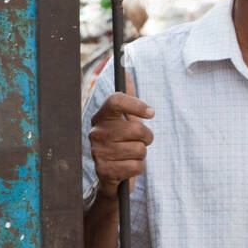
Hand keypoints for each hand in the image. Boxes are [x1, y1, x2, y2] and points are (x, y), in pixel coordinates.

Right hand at [89, 78, 153, 198]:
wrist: (111, 176)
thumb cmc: (122, 143)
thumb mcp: (125, 120)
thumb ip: (127, 97)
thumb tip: (127, 72)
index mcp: (102, 117)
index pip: (116, 100)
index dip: (136, 104)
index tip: (152, 113)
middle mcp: (96, 132)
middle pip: (136, 128)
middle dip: (146, 137)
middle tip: (140, 141)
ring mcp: (98, 152)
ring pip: (139, 149)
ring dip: (141, 155)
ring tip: (131, 156)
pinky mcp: (104, 170)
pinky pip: (136, 166)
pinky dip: (138, 168)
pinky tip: (128, 167)